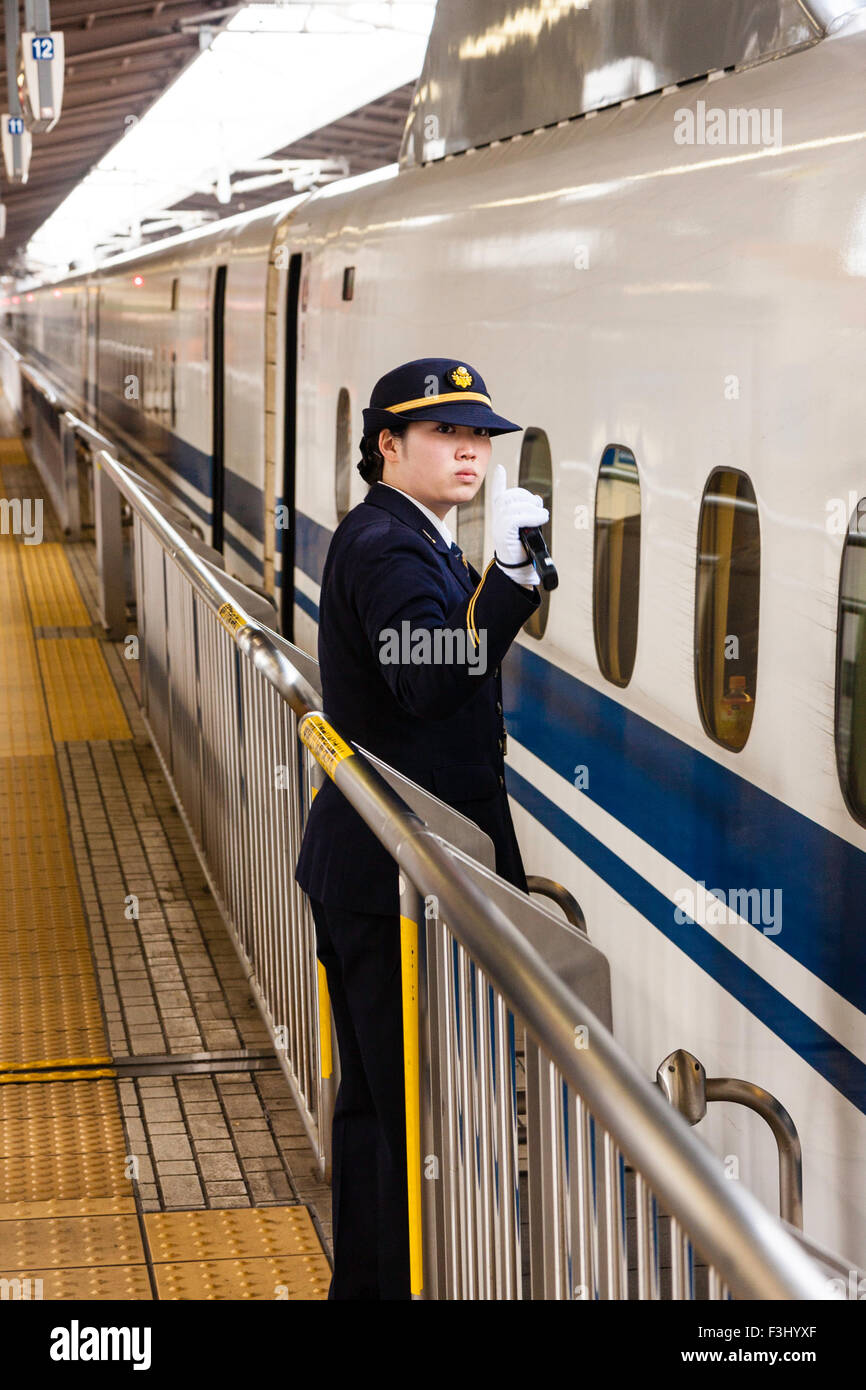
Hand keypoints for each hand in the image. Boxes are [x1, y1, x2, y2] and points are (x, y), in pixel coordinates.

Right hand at [490, 463, 548, 585]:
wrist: (517, 572)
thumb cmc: (524, 553)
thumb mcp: (528, 530)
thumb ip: (530, 515)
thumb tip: (537, 499)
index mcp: (502, 518)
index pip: (498, 496)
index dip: (498, 482)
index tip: (500, 468)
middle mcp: (498, 520)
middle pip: (508, 496)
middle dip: (525, 496)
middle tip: (538, 507)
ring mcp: (499, 526)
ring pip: (514, 505)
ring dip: (532, 508)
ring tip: (542, 516)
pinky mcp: (503, 534)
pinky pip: (517, 517)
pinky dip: (532, 516)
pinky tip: (540, 519)